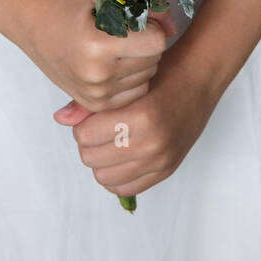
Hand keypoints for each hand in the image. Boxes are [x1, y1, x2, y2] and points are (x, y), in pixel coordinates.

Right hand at [22, 0, 175, 113]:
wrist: (33, 24)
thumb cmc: (68, 4)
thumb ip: (141, 4)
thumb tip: (172, 25)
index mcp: (98, 45)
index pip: (156, 42)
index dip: (153, 27)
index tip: (137, 19)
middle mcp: (97, 75)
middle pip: (153, 61)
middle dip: (148, 44)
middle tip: (126, 30)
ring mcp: (94, 93)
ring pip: (147, 78)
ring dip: (141, 62)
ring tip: (119, 46)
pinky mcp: (93, 104)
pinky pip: (134, 94)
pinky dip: (133, 78)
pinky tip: (116, 63)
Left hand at [54, 30, 219, 199]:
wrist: (201, 78)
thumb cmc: (164, 72)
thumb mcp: (128, 81)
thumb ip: (91, 102)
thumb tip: (59, 119)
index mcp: (142, 116)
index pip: (86, 135)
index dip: (82, 124)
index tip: (91, 115)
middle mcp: (153, 144)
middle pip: (92, 158)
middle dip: (88, 143)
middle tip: (97, 127)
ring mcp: (161, 160)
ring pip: (104, 177)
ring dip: (100, 161)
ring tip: (109, 141)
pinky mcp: (166, 170)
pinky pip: (125, 189)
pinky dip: (115, 176)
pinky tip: (119, 156)